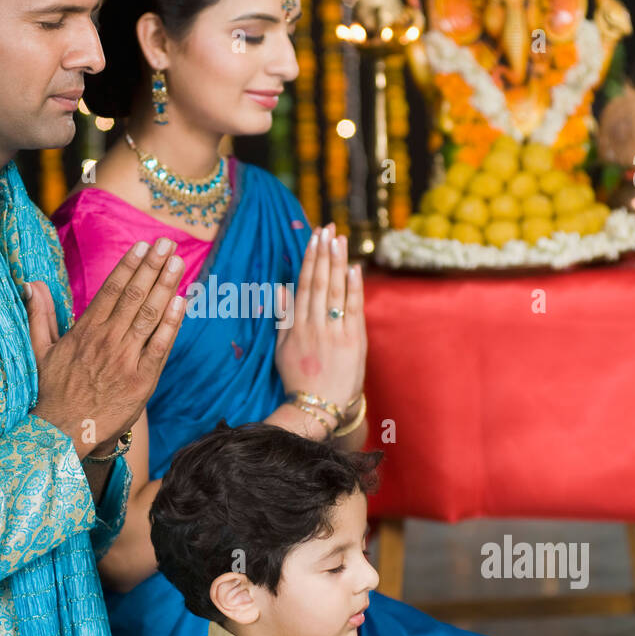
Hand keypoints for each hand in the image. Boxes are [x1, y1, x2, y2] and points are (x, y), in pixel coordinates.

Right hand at [26, 240, 185, 458]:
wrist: (62, 433)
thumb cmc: (52, 392)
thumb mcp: (40, 350)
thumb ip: (40, 314)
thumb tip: (32, 283)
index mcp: (85, 330)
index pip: (112, 290)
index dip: (129, 265)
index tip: (142, 246)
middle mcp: (107, 340)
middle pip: (135, 295)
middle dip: (152, 267)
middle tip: (167, 244)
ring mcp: (125, 360)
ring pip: (149, 315)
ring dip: (165, 286)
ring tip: (177, 262)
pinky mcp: (141, 381)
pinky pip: (159, 347)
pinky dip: (171, 324)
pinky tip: (181, 303)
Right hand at [274, 223, 366, 413]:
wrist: (318, 407)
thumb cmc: (299, 377)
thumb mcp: (283, 347)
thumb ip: (284, 316)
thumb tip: (280, 287)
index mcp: (297, 325)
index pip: (304, 284)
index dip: (310, 258)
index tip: (313, 236)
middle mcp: (315, 325)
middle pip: (320, 281)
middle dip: (324, 253)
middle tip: (327, 228)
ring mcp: (335, 332)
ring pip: (336, 291)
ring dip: (338, 262)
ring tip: (339, 239)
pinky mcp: (353, 341)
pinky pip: (353, 309)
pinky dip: (354, 288)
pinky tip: (353, 268)